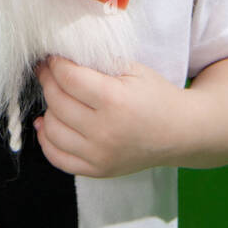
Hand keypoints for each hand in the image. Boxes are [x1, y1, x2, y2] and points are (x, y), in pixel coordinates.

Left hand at [33, 55, 190, 178]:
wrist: (180, 133)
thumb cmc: (156, 96)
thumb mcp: (132, 69)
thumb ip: (98, 61)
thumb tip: (62, 57)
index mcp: (114, 100)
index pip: (68, 78)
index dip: (55, 64)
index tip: (52, 57)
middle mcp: (104, 131)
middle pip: (57, 101)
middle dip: (48, 80)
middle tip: (48, 70)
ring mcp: (100, 155)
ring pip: (52, 129)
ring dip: (48, 109)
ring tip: (55, 96)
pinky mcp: (98, 171)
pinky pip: (58, 158)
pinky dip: (47, 139)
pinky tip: (47, 124)